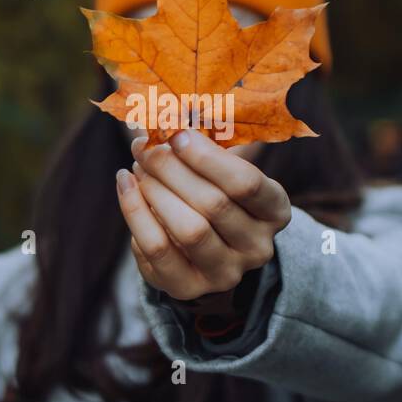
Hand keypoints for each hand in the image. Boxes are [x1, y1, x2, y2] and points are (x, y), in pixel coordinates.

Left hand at [116, 130, 290, 300]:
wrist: (206, 252)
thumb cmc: (214, 192)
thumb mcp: (222, 169)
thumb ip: (203, 144)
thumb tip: (166, 113)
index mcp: (276, 210)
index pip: (247, 184)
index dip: (207, 157)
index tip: (176, 134)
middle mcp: (257, 247)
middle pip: (213, 204)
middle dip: (172, 169)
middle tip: (146, 147)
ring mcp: (225, 273)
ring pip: (187, 229)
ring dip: (154, 191)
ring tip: (138, 167)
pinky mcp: (188, 287)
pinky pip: (157, 249)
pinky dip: (135, 213)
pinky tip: (126, 186)